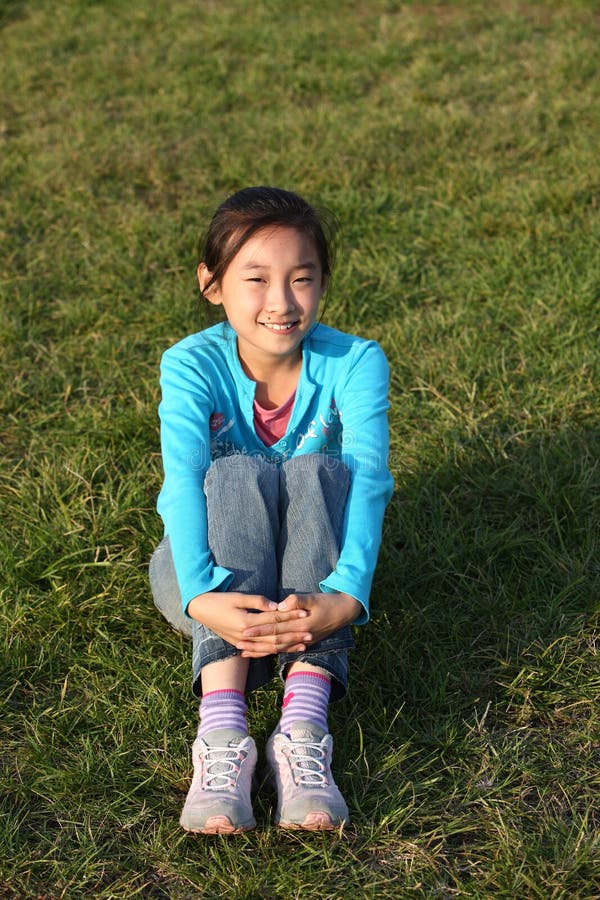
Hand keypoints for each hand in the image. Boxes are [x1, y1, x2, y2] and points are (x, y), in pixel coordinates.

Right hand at [187, 591, 312, 657]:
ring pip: (269, 647)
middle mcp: (246, 635)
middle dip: (294, 636)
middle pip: (275, 637)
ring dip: (287, 647)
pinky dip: (273, 651)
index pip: (274, 620)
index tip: (305, 613)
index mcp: (246, 622)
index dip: (291, 616)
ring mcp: (242, 642)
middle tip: (310, 634)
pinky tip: (284, 651)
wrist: (201, 610)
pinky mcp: (240, 644)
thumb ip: (259, 602)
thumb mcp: (239, 597)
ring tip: (303, 646)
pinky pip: (260, 651)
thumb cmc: (220, 600)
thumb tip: (278, 606)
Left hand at [239, 592, 361, 652]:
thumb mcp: (314, 598)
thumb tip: (282, 606)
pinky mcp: (304, 642)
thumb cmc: (328, 602)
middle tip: (238, 643)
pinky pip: (285, 649)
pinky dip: (273, 651)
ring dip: (261, 650)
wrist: (345, 612)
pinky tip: (262, 652)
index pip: (276, 628)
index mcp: (301, 624)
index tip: (245, 630)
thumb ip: (298, 601)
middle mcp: (301, 636)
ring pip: (279, 648)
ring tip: (244, 652)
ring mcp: (303, 641)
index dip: (260, 630)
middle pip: (274, 641)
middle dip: (256, 643)